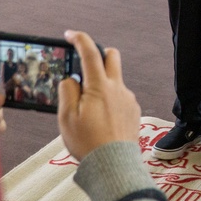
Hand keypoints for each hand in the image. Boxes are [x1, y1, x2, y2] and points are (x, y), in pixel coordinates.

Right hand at [57, 30, 141, 160]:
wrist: (114, 166)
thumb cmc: (88, 143)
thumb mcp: (66, 117)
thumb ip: (68, 92)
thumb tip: (72, 80)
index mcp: (99, 87)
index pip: (90, 53)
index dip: (80, 39)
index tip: (70, 34)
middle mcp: (118, 88)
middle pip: (112, 56)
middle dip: (98, 54)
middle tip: (83, 67)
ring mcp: (128, 99)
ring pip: (115, 79)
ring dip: (101, 83)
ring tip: (87, 109)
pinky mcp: (134, 111)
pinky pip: (120, 97)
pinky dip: (109, 99)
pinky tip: (100, 120)